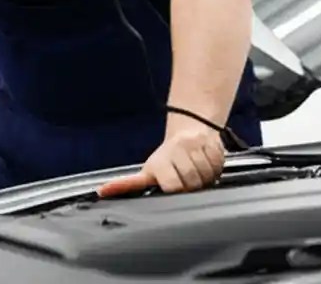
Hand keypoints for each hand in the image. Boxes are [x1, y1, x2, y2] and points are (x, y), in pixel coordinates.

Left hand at [96, 117, 225, 197]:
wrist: (190, 129)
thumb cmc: (168, 159)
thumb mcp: (148, 172)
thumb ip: (129, 185)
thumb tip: (102, 191)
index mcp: (158, 162)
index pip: (172, 185)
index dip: (177, 189)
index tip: (175, 187)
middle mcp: (176, 151)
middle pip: (193, 183)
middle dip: (194, 186)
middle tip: (188, 180)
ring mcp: (194, 146)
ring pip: (208, 175)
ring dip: (207, 177)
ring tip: (198, 171)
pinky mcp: (211, 142)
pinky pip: (219, 165)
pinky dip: (217, 168)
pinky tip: (208, 163)